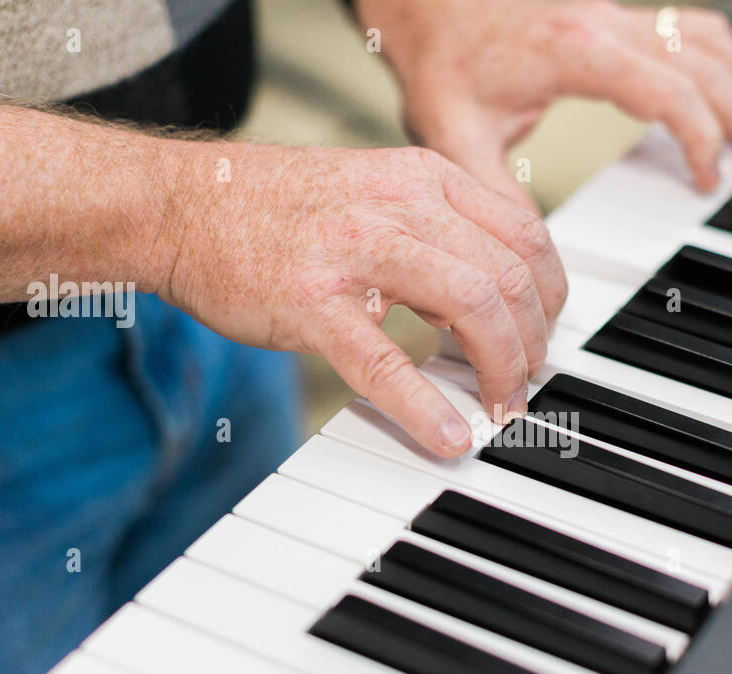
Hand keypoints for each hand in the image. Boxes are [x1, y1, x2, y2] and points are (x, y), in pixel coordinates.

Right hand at [155, 143, 566, 456]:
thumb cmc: (277, 209)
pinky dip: (428, 408)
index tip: (543, 334)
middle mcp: (400, 204)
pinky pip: (386, 364)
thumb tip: (497, 290)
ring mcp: (356, 252)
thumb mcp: (375, 189)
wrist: (182, 205)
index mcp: (422, 177)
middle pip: (509, 275)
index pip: (525, 234)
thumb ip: (438, 228)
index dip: (550, 296)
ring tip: (499, 406)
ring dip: (501, 369)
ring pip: (470, 307)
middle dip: (533, 342)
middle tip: (525, 382)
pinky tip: (450, 438)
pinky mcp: (313, 304)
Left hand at [356, 0, 731, 205]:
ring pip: (702, 36)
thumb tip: (530, 250)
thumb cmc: (437, 51)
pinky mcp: (605, 13)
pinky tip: (712, 90)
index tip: (704, 180)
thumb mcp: (454, 133)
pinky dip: (709, 59)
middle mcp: (604, 24)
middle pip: (705, 62)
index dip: (701, 138)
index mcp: (577, 52)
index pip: (672, 92)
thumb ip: (494, 194)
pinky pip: (679, 26)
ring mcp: (609, 13)